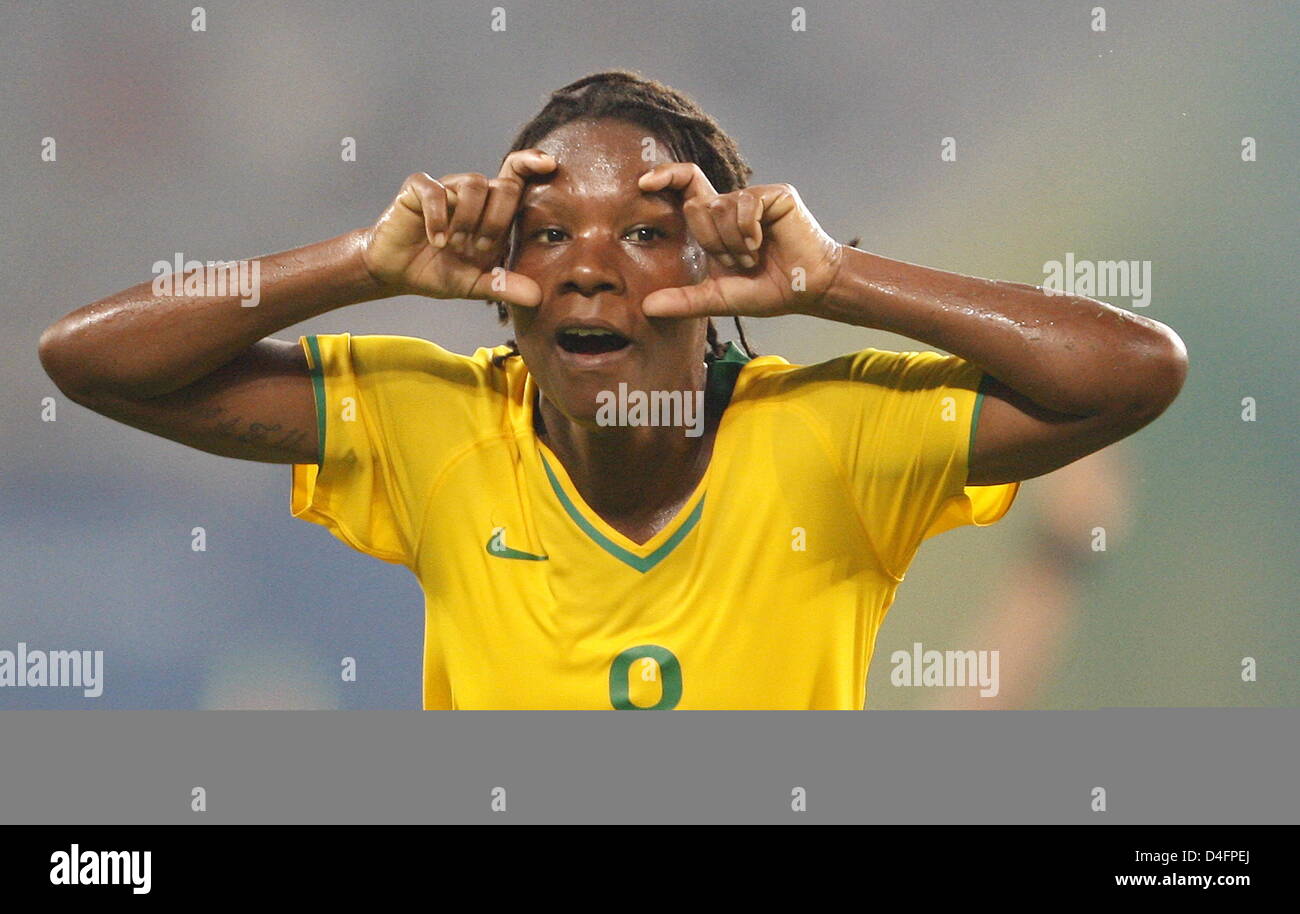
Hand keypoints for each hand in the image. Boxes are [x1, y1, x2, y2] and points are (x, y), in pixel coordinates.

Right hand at [361, 150, 555, 305]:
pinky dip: (438, 217)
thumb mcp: (476, 284)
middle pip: (502, 185)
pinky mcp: (418, 189)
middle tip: (478, 248)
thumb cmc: (438, 271)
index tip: (549, 164)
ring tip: (454, 245)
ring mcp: (446, 188)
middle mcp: (472, 195)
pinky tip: (436, 240)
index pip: (516, 177)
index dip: (531, 163)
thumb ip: (504, 286)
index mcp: (492, 211)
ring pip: (473, 183)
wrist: (396, 272)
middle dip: (496, 220)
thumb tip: (537, 297)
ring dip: (469, 218)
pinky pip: (435, 191)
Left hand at [637, 164, 843, 318]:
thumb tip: (646, 307)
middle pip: (697, 205)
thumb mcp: (719, 298)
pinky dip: (748, 232)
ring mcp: (753, 197)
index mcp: (715, 222)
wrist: (809, 290)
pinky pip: (744, 205)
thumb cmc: (769, 290)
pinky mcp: (775, 194)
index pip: (686, 186)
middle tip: (737, 262)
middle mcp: (732, 204)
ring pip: (720, 207)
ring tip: (754, 256)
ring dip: (733, 243)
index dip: (665, 176)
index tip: (643, 184)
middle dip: (712, 243)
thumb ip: (684, 300)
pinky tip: (763, 243)